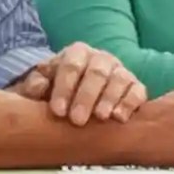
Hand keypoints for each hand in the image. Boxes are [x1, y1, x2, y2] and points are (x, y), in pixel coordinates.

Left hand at [9, 42, 145, 125]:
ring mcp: (120, 71)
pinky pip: (138, 91)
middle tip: (77, 120)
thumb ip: (35, 85)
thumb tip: (39, 87)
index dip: (64, 87)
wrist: (79, 97)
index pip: (71, 65)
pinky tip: (119, 118)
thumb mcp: (42, 85)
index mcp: (77, 53)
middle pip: (96, 72)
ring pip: (119, 79)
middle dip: (86, 96)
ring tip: (100, 117)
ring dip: (109, 98)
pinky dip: (130, 103)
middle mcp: (101, 58)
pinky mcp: (135, 86)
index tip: (57, 111)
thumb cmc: (58, 90)